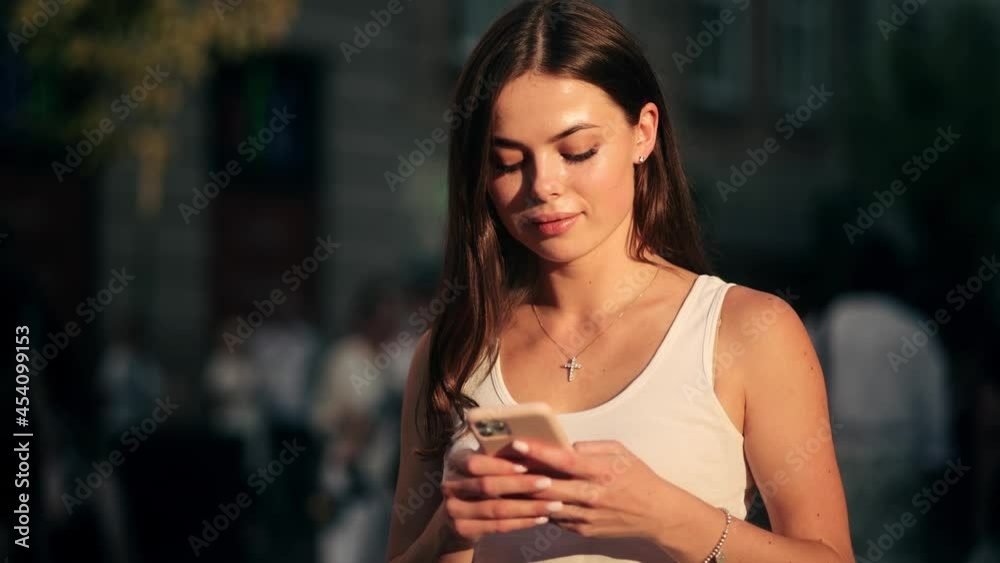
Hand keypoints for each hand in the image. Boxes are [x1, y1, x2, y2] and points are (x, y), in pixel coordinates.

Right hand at [439, 446, 562, 541]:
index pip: (475, 463)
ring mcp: (453, 509)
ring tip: (553, 504)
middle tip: (547, 482)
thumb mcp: (484, 462)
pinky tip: (541, 517)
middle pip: (487, 486)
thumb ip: (500, 454)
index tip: (526, 464)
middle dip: (520, 485)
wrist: (458, 512)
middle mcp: (449, 484)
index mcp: (455, 460)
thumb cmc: (480, 478)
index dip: (501, 465)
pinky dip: (521, 522)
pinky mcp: (462, 529)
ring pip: (495, 509)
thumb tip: (535, 445)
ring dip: (527, 507)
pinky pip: (497, 526)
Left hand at [492, 439, 680, 539]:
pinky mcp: (583, 531)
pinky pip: (556, 518)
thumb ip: (592, 447)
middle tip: (501, 463)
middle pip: (548, 486)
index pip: (564, 461)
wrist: (657, 515)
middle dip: (522, 475)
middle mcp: (592, 496)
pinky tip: (530, 499)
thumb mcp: (620, 451)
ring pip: (547, 505)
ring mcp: (586, 517)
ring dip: (526, 495)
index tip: (518, 443)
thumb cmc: (638, 477)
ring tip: (507, 481)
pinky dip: (542, 508)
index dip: (539, 452)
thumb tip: (566, 447)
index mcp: (601, 472)